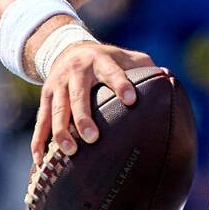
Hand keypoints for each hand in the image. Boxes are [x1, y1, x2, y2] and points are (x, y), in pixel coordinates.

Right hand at [33, 43, 162, 160]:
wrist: (65, 48)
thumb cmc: (106, 60)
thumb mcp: (124, 56)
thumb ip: (145, 66)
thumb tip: (168, 77)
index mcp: (99, 62)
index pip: (111, 72)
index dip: (120, 84)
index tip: (131, 100)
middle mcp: (75, 72)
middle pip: (77, 96)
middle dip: (84, 117)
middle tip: (93, 138)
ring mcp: (57, 86)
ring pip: (56, 110)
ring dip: (61, 131)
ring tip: (70, 151)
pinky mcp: (45, 98)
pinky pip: (41, 121)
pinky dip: (39, 141)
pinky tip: (41, 161)